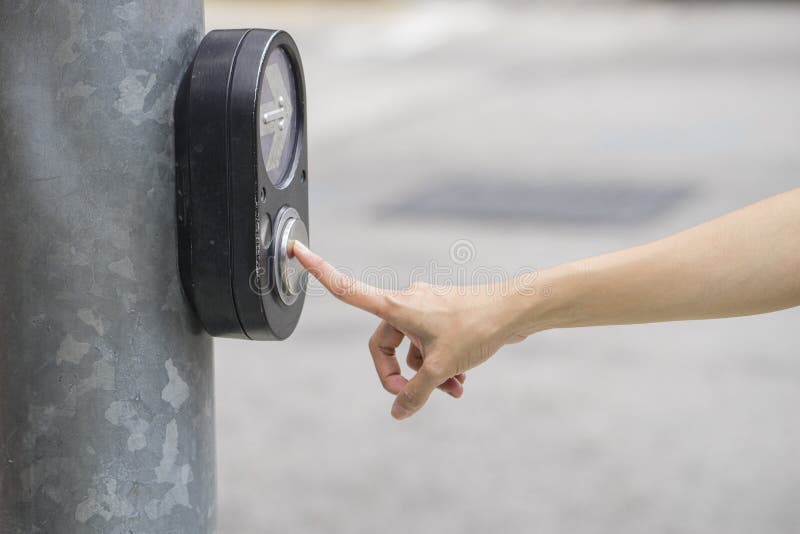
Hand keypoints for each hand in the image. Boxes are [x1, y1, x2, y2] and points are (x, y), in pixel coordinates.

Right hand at [292, 242, 529, 419]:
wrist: (515, 310)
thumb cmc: (477, 328)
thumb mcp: (441, 367)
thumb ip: (415, 393)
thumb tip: (398, 411)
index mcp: (396, 307)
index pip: (348, 289)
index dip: (321, 273)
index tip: (298, 251)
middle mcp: (406, 303)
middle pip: (384, 344)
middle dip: (397, 374)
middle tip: (412, 397)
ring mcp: (425, 309)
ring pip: (412, 348)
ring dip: (426, 374)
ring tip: (453, 391)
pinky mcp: (443, 316)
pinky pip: (429, 345)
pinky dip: (440, 365)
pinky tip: (460, 383)